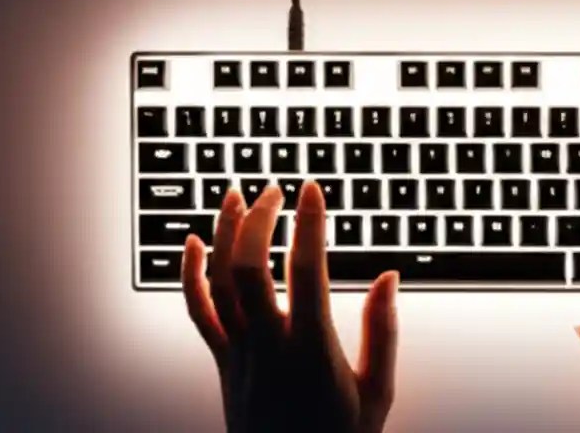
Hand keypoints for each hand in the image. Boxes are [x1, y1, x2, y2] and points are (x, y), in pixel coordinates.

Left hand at [181, 182, 398, 432]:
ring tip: (235, 195)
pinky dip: (190, 275)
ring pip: (220, 284)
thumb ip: (383, 330)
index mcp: (313, 352)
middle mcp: (270, 349)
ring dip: (224, 234)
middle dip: (258, 220)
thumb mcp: (378, 389)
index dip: (308, 224)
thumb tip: (389, 276)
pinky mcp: (224, 365)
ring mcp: (240, 357)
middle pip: (250, 270)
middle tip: (276, 190)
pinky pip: (199, 314)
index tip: (313, 189)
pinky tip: (193, 241)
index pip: (307, 272)